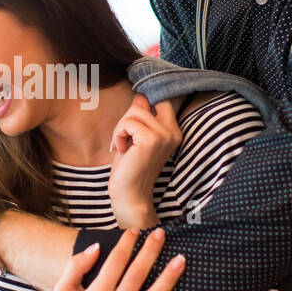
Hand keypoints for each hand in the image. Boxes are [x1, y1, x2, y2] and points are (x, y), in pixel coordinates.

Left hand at [108, 94, 181, 227]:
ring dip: (120, 127)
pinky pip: (127, 123)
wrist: (130, 195)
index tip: (133, 110)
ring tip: (122, 145)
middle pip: (144, 102)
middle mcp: (172, 131)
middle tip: (124, 138)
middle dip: (128, 116)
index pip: (161, 99)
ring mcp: (163, 135)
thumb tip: (140, 95)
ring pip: (134, 111)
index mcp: (173, 131)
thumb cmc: (131, 167)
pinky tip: (121, 149)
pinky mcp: (151, 140)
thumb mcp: (137, 137)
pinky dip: (118, 134)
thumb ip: (141, 117)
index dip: (144, 101)